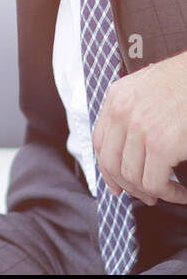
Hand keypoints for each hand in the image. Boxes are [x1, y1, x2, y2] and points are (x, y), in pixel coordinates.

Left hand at [92, 51, 186, 205]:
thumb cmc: (186, 83)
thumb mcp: (147, 88)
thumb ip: (133, 111)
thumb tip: (130, 147)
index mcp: (116, 97)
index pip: (100, 141)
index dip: (106, 168)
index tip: (116, 183)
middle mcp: (121, 112)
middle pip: (110, 162)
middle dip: (126, 185)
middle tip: (144, 196)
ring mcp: (139, 128)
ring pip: (131, 176)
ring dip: (149, 192)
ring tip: (167, 193)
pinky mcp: (161, 144)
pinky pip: (155, 182)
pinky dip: (169, 193)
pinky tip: (180, 192)